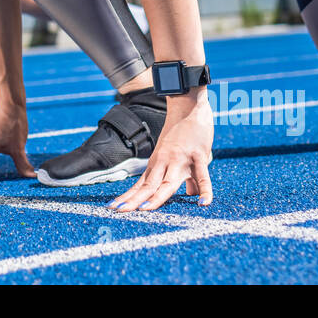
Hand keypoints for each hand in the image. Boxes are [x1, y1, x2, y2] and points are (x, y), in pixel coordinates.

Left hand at [107, 93, 213, 210]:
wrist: (188, 106)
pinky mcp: (197, 156)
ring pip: (167, 183)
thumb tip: (191, 194)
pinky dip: (204, 190)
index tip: (114, 208)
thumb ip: (182, 176)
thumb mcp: (175, 154)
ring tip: (145, 210)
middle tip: (120, 212)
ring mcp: (180, 160)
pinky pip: (202, 176)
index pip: (140, 184)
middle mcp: (165, 163)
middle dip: (134, 200)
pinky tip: (202, 203)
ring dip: (156, 197)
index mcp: (157, 163)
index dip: (128, 197)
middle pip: (148, 186)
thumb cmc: (182, 132)